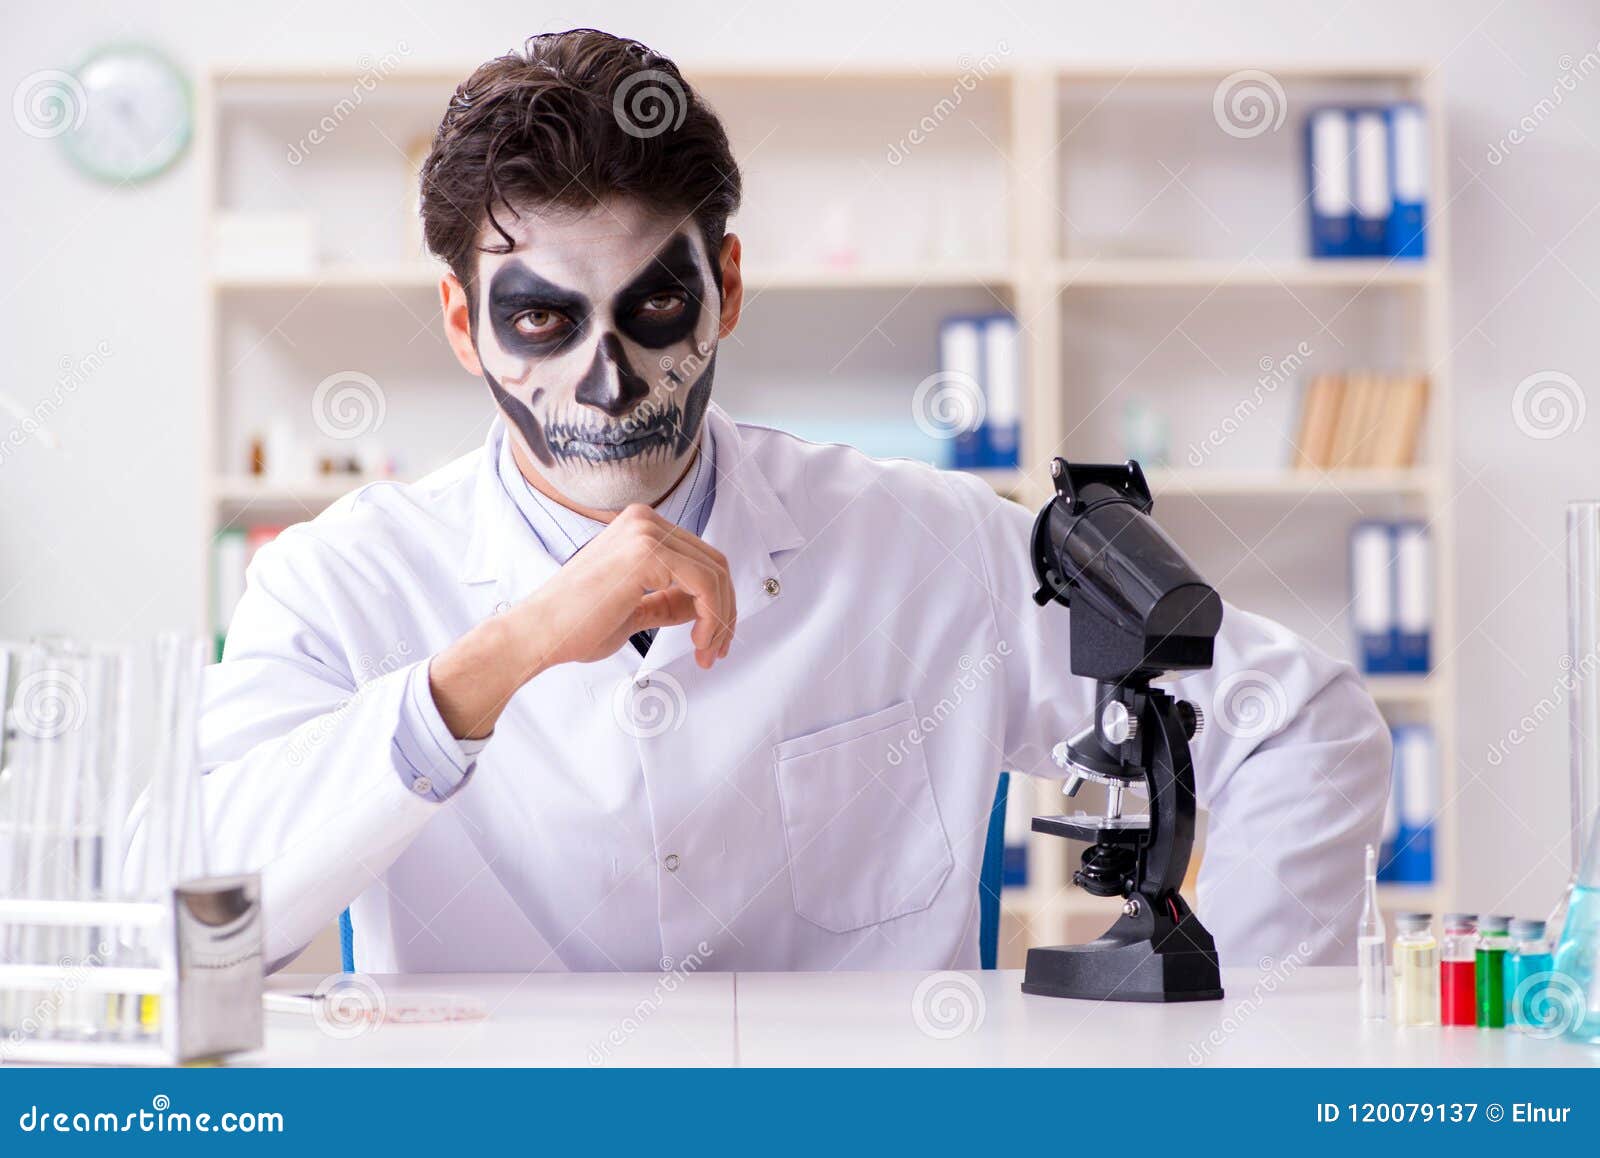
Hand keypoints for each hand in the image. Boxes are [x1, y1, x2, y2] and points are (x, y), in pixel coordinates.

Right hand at [429, 504, 735, 738]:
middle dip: (724, 611)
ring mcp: (647, 532)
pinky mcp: (649, 552)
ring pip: (715, 574)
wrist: (538, 634)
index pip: (700, 559)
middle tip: (717, 650)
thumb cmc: (574, 625)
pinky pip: (705, 584)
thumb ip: (668, 601)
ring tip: (707, 652)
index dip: (717, 602)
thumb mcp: (635, 608)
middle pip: (714, 563)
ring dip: (720, 619)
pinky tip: (698, 641)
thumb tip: (702, 606)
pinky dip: (713, 617)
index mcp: (639, 527)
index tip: (713, 638)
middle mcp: (645, 520)